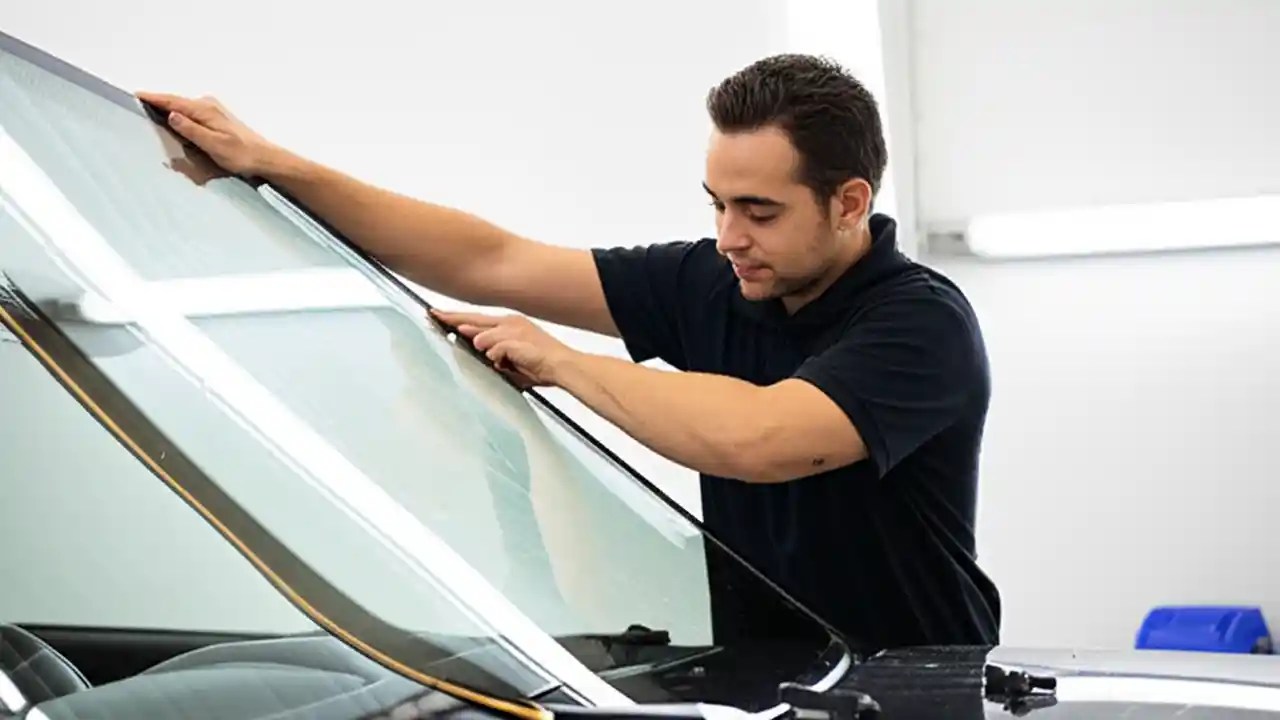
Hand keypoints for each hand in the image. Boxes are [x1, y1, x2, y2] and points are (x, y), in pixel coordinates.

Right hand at [135, 91, 278, 175]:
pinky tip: (173, 121)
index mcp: (204, 110)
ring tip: (149, 112)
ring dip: (168, 109)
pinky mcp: (216, 119)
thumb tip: (172, 114)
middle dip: (157, 103)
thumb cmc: (242, 154)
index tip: (136, 95)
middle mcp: (208, 105)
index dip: (153, 98)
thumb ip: (191, 129)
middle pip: (176, 102)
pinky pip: (191, 113)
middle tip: (137, 105)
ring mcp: (213, 111)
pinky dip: (179, 115)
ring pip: (183, 108)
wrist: (264, 158)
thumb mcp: (213, 144)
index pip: (172, 101)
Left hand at [431, 309, 575, 388]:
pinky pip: (494, 348)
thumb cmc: (543, 365)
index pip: (479, 319)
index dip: (459, 317)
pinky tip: (502, 363)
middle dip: (453, 319)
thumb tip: (480, 353)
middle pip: (474, 319)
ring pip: (482, 335)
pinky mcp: (516, 341)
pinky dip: (495, 357)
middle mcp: (511, 322)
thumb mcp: (514, 360)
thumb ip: (496, 356)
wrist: (565, 367)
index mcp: (511, 324)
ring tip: (490, 354)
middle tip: (434, 316)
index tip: (441, 315)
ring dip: (480, 346)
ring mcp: (513, 330)